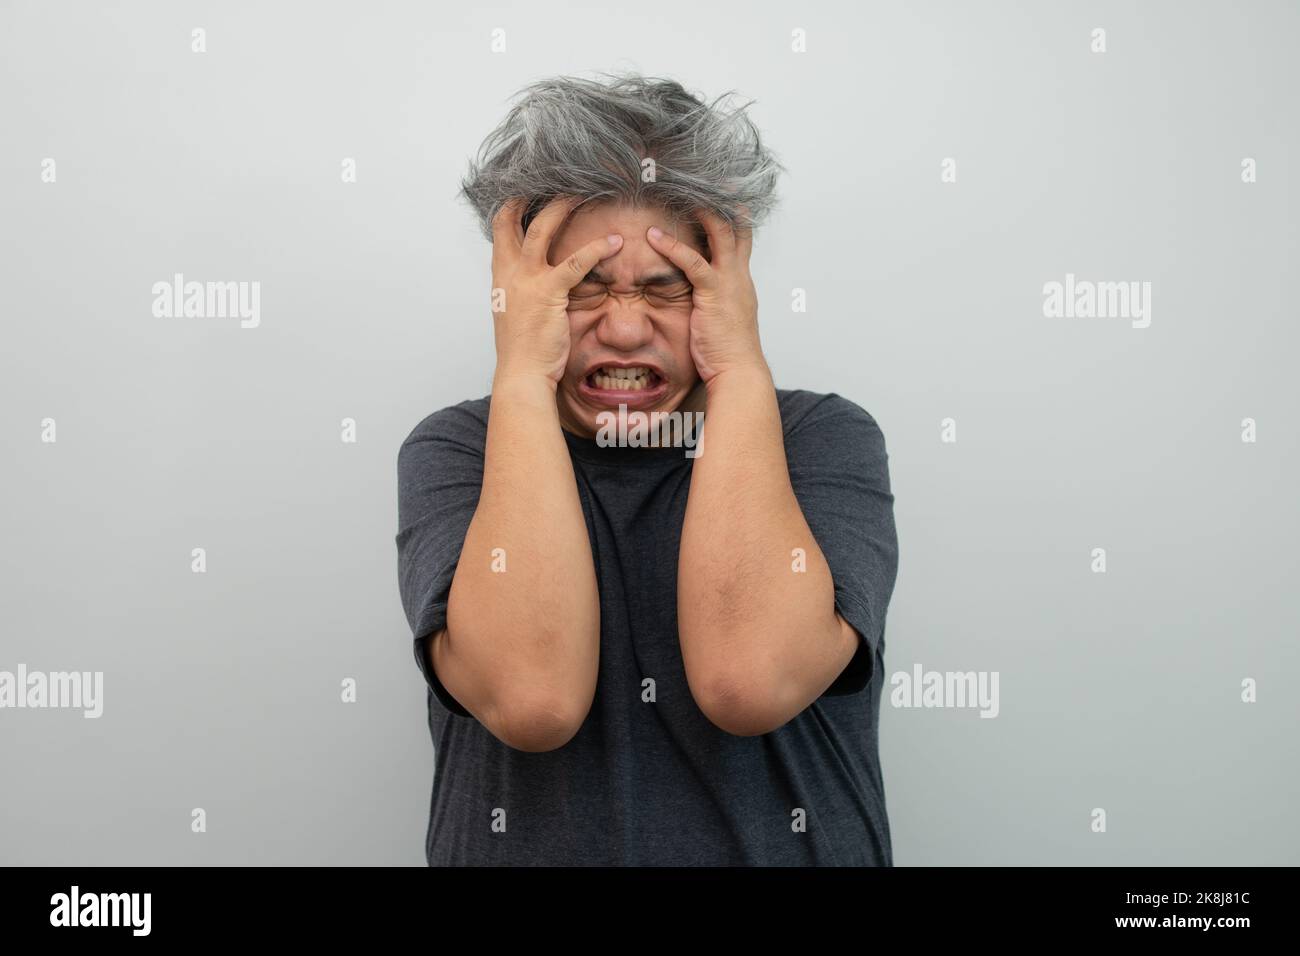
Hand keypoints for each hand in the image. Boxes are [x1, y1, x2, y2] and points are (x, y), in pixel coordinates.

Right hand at [490, 195, 623, 384]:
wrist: (521, 372)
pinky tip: (615, 242)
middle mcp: (508, 272)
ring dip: (562, 208)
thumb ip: (522, 288)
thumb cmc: (523, 347)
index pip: (500, 228)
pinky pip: (575, 263)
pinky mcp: (549, 293)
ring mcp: (527, 280)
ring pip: (542, 230)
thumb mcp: (515, 310)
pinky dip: (596, 249)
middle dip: (532, 194)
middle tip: (557, 179)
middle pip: (512, 218)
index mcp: (500, 275)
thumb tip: (534, 277)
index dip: (513, 205)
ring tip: (583, 193)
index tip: (530, 190)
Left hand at [645, 207, 765, 384]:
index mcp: (741, 281)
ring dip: (700, 210)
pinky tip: (653, 236)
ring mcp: (729, 282)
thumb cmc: (726, 351)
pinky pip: (693, 263)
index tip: (717, 195)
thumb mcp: (721, 317)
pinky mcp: (714, 294)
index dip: (730, 214)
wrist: (738, 371)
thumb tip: (698, 294)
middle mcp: (739, 275)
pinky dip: (673, 247)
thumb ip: (712, 298)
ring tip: (677, 191)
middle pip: (737, 225)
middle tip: (707, 178)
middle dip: (723, 200)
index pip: (740, 237)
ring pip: (720, 233)